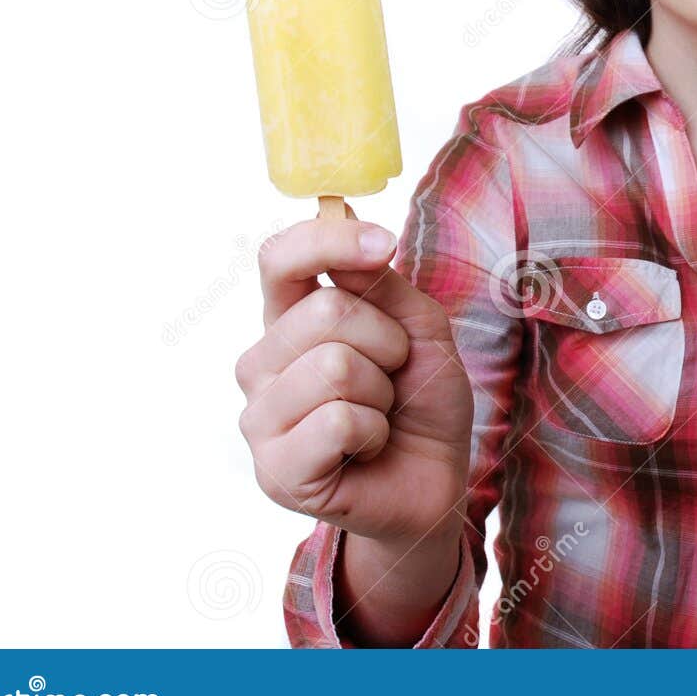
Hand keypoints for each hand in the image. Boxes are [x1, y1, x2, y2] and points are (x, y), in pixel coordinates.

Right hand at [235, 209, 474, 549]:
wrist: (435, 478)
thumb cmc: (419, 399)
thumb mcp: (418, 326)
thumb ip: (378, 281)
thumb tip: (341, 217)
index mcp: (287, 320)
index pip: (279, 258)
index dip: (329, 240)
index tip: (384, 243)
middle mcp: (261, 364)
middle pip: (324, 311)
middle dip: (387, 341)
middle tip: (392, 376)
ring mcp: (260, 418)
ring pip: (334, 367)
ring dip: (382, 391)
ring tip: (378, 414)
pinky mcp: (276, 470)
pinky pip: (337, 422)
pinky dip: (375, 432)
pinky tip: (368, 448)